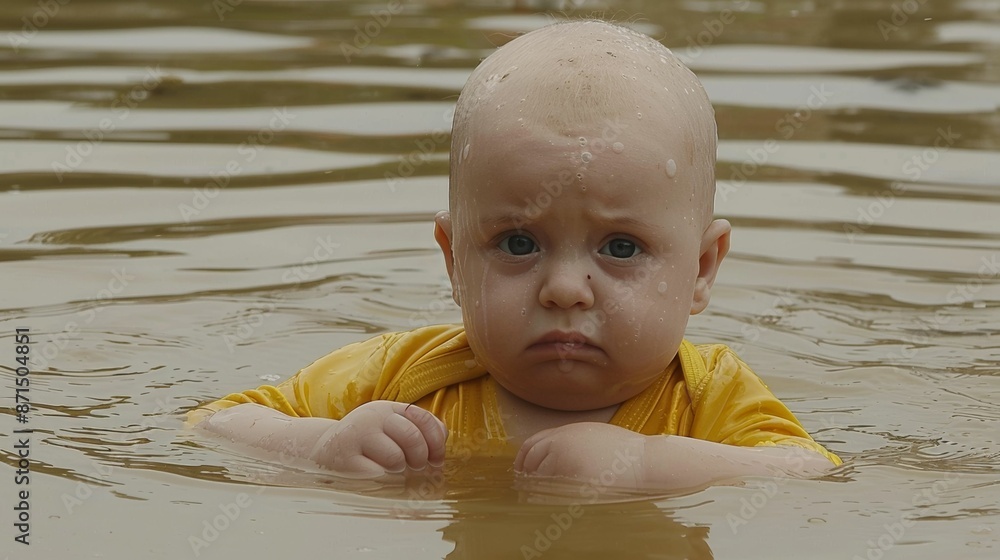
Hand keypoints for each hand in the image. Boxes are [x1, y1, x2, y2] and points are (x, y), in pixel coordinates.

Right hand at [309, 401, 447, 475]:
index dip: (436, 441)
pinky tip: (373, 475)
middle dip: (420, 458)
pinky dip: (382, 480)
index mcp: (387, 408)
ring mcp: (357, 436)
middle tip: (414, 467)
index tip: (436, 459)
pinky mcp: (345, 458)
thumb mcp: (390, 428)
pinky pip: (377, 474)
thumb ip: (418, 429)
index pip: (423, 418)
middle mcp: (372, 417)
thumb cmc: (367, 443)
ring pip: (396, 458)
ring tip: (389, 469)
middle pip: (413, 438)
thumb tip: (442, 437)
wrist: (322, 450)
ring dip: (398, 470)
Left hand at [514, 422, 646, 488]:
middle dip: (525, 475)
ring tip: (539, 498)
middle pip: (530, 461)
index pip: (531, 445)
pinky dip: (547, 499)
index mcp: (565, 433)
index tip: (522, 470)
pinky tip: (553, 503)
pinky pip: (551, 493)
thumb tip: (546, 456)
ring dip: (536, 488)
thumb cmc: (624, 452)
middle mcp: (561, 445)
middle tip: (526, 487)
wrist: (645, 463)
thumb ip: (567, 441)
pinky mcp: (573, 483)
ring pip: (538, 478)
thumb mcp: (592, 434)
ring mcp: (565, 464)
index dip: (522, 459)